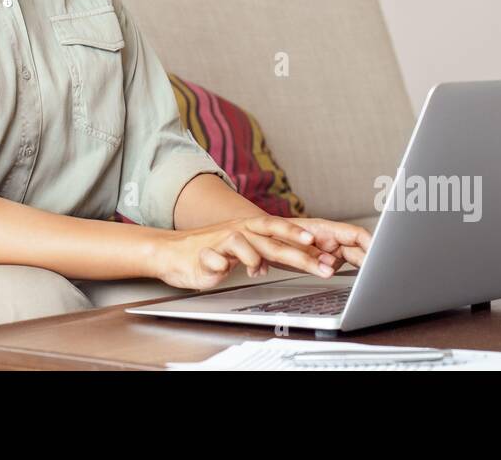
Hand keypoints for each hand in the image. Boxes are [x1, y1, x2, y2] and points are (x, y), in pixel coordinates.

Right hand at [153, 215, 371, 290]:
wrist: (173, 252)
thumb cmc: (211, 252)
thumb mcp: (243, 254)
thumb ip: (265, 255)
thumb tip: (291, 260)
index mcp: (252, 230)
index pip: (282, 230)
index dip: (304, 237)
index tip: (328, 248)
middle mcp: (242, 231)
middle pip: (274, 238)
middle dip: (299, 251)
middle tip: (320, 261)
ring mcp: (224, 240)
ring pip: (248, 244)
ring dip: (259, 256)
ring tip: (261, 270)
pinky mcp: (207, 253)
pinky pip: (220, 257)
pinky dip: (226, 263)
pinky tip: (225, 269)